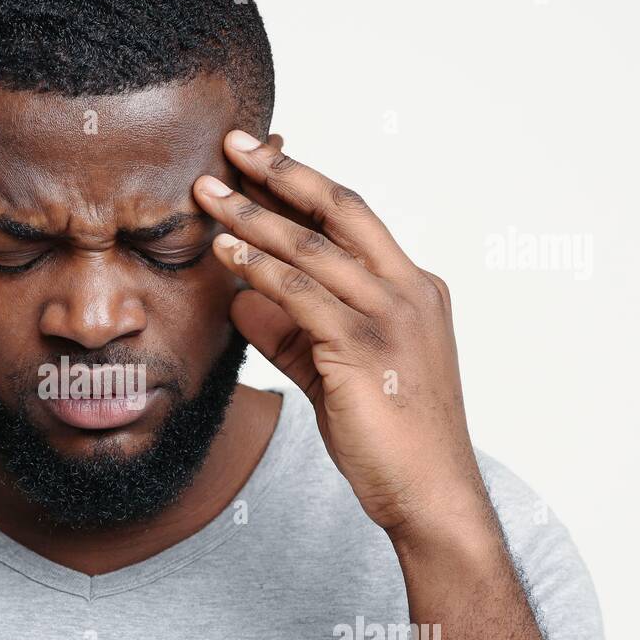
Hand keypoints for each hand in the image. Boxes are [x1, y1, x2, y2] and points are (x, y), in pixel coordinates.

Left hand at [193, 130, 488, 540]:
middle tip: (231, 144)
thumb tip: (241, 299)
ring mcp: (393, 316)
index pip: (352, 219)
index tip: (260, 159)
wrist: (431, 495)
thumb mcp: (334, 374)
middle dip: (280, 172)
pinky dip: (260, 270)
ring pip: (314, 248)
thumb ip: (292, 333)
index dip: (303, 183)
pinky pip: (302, 295)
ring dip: (254, 217)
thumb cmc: (390, 438)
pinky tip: (226, 254)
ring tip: (208, 195)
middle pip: (338, 210)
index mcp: (415, 288)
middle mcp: (411, 290)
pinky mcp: (365, 347)